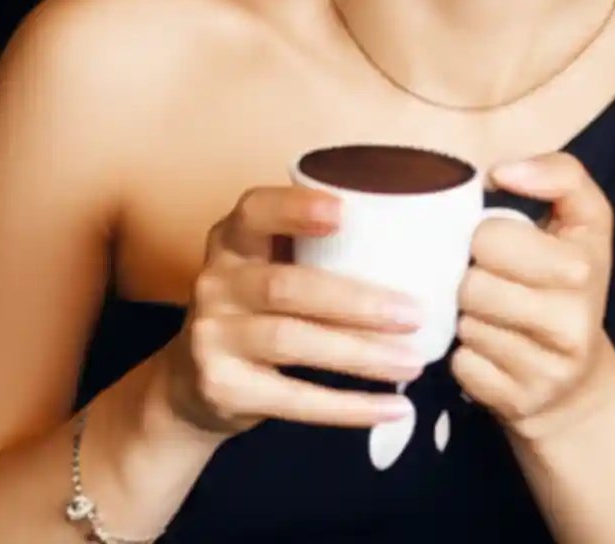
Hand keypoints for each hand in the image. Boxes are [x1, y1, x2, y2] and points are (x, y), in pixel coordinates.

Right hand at [163, 186, 421, 436]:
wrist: (193, 380)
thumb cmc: (257, 311)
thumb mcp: (267, 268)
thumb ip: (316, 253)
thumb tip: (421, 253)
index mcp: (233, 241)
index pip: (255, 212)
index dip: (295, 208)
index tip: (344, 212)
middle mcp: (216, 282)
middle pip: (285, 286)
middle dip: (355, 301)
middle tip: (413, 314)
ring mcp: (213, 336)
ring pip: (291, 340)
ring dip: (360, 354)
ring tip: (411, 363)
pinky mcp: (221, 386)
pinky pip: (293, 398)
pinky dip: (348, 407)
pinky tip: (392, 407)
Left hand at [452, 152, 614, 441]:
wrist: (576, 381)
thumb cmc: (566, 284)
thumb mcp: (581, 220)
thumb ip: (557, 174)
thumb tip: (503, 171)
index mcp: (585, 263)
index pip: (490, 236)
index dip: (486, 239)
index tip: (504, 248)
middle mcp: (574, 319)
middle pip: (472, 285)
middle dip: (472, 280)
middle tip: (492, 285)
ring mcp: (548, 368)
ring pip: (465, 325)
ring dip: (467, 319)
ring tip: (493, 318)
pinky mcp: (519, 401)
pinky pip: (460, 365)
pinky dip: (466, 357)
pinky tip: (491, 354)